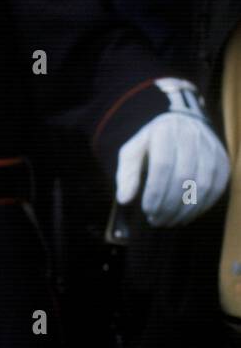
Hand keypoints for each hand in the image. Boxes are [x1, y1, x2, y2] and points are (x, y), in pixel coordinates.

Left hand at [115, 98, 229, 227]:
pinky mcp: (223, 161)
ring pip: (202, 185)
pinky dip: (201, 207)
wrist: (181, 126)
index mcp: (164, 131)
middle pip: (183, 177)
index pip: (162, 165)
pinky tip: (185, 215)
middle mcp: (191, 136)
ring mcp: (210, 149)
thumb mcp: (132, 152)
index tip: (147, 210)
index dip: (155, 192)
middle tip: (156, 221)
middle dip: (169, 205)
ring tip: (168, 221)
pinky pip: (216, 189)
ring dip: (185, 210)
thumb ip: (126, 175)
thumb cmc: (151, 144)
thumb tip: (123, 200)